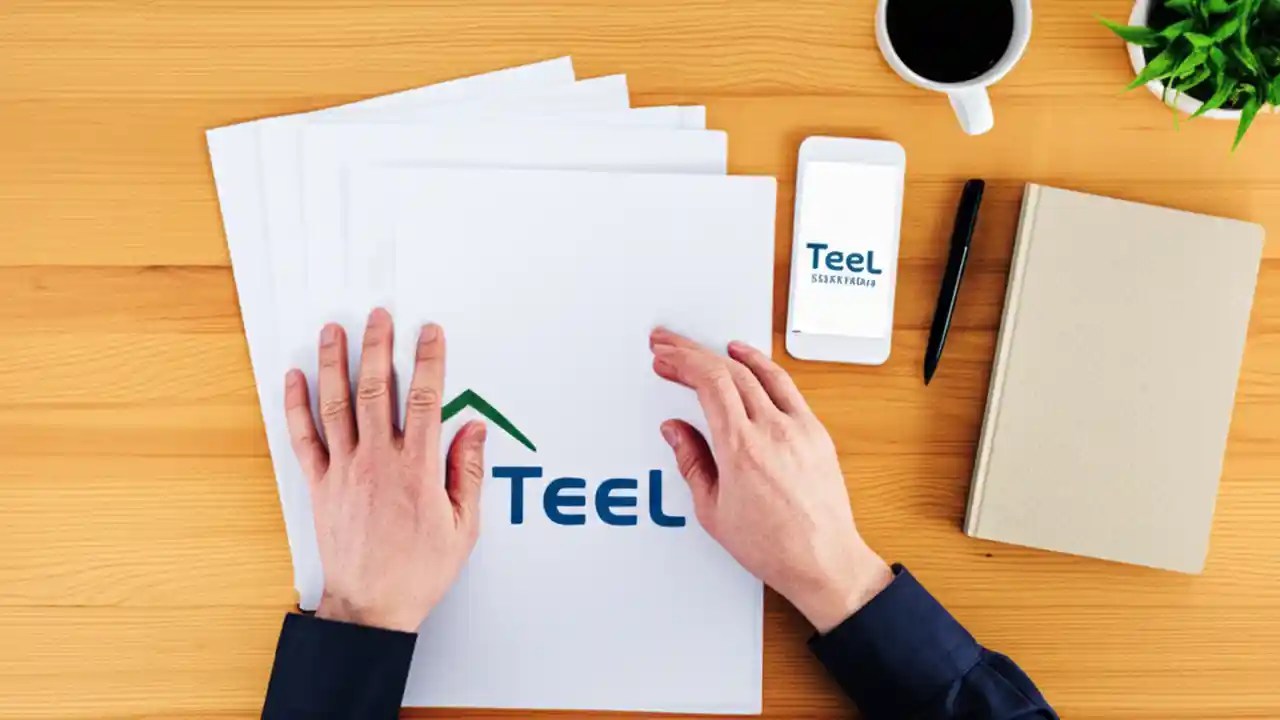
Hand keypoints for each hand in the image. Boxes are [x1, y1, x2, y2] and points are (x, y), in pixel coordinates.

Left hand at [283, 308, 487, 632]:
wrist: (371, 607)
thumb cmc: (418, 571)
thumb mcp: (463, 527)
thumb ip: (467, 474)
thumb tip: (474, 432)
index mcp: (418, 470)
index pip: (427, 400)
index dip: (429, 361)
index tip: (430, 332)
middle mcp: (378, 462)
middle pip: (378, 390)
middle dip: (378, 347)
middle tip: (380, 316)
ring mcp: (345, 471)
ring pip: (337, 405)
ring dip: (334, 362)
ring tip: (333, 329)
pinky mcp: (320, 486)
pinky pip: (304, 438)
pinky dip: (296, 405)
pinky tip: (294, 378)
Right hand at [650, 328, 892, 633]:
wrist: (824, 562)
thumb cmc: (774, 546)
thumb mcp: (713, 510)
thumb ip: (692, 462)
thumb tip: (676, 431)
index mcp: (742, 449)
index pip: (710, 382)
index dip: (683, 361)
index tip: (665, 356)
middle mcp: (773, 431)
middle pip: (730, 370)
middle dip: (694, 353)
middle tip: (671, 347)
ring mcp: (799, 428)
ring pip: (761, 372)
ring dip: (728, 353)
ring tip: (705, 346)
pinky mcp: (817, 433)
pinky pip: (787, 387)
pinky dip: (764, 367)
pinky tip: (750, 361)